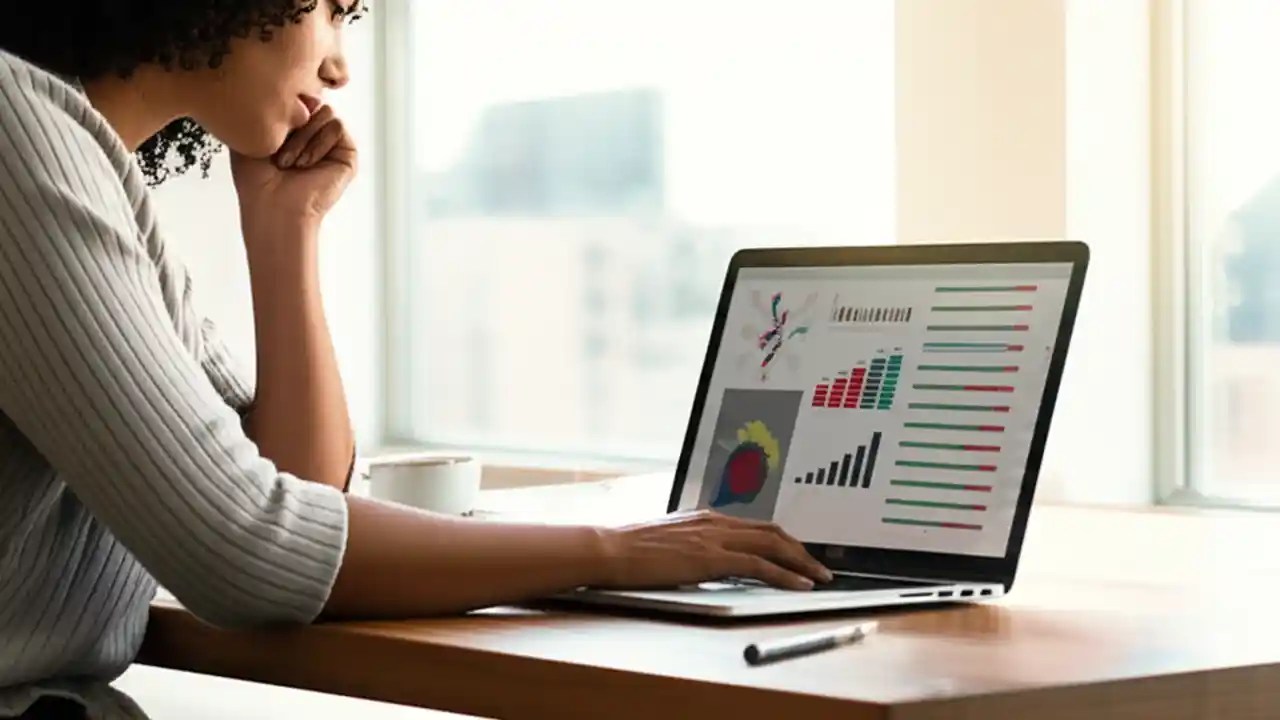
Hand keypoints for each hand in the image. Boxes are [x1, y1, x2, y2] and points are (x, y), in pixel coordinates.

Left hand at [230, 104, 357, 231]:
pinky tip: (306, 164)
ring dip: (303, 138)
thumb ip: (265, 104)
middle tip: (279, 156)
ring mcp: (333, 143)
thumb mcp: (250, 131)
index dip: (283, 109)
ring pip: (325, 111)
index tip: (268, 133)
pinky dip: (318, 143)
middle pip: (312, 100)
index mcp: (295, 128)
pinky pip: (337, 125)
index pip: (296, 97)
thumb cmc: (257, 179)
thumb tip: (286, 85)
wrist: (271, 205)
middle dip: (292, 126)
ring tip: (291, 163)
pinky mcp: (348, 154)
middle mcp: (315, 133)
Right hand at [596, 511, 832, 590]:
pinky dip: (784, 574)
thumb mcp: (669, 543)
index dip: (783, 540)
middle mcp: (716, 522)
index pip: (756, 526)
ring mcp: (715, 537)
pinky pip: (758, 565)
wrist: (611, 550)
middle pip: (772, 531)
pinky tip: (798, 585)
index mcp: (706, 518)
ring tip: (819, 577)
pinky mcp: (711, 557)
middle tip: (819, 567)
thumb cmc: (631, 551)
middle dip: (800, 550)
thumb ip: (692, 546)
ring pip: (772, 544)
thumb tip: (707, 561)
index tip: (798, 554)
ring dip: (801, 562)